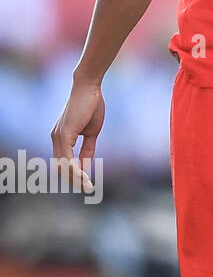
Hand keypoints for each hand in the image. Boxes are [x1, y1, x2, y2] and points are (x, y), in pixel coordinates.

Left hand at [50, 77, 104, 192]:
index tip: (86, 183)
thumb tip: (86, 166)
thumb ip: (87, 149)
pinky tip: (83, 175)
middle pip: (60, 168)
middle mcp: (56, 139)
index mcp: (62, 138)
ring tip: (87, 186)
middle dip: (73, 180)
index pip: (64, 162)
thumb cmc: (92, 106)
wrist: (89, 88)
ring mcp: (58, 137)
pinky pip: (67, 157)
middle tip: (87, 188)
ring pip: (62, 165)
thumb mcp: (92, 132)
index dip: (74, 174)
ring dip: (75, 178)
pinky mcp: (63, 134)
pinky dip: (75, 168)